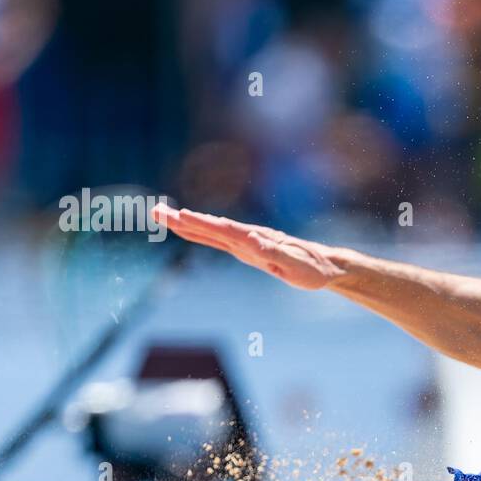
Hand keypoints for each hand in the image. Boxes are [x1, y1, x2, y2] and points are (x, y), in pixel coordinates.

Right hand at [151, 203, 350, 290]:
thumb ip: (275, 253)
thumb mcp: (296, 266)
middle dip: (184, 220)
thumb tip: (254, 242)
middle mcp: (248, 238)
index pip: (225, 231)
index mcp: (256, 241)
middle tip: (156, 212)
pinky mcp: (246, 248)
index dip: (203, 224)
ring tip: (162, 214)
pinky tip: (189, 227)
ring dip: (187, 223)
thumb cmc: (312, 268)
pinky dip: (200, 232)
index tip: (181, 216)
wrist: (324, 265)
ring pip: (211, 231)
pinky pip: (218, 239)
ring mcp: (246, 242)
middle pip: (211, 227)